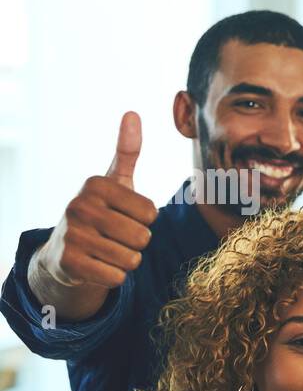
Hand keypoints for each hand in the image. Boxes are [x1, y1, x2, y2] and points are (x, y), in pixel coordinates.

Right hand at [38, 112, 157, 288]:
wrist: (63, 252)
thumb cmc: (100, 212)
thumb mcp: (114, 182)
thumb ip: (127, 151)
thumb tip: (132, 113)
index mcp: (96, 184)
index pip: (151, 212)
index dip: (144, 220)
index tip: (123, 215)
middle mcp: (79, 206)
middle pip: (143, 237)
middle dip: (136, 243)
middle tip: (115, 236)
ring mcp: (72, 235)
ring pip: (132, 260)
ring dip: (126, 260)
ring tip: (106, 250)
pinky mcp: (70, 264)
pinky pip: (117, 277)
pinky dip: (113, 276)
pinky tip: (97, 265)